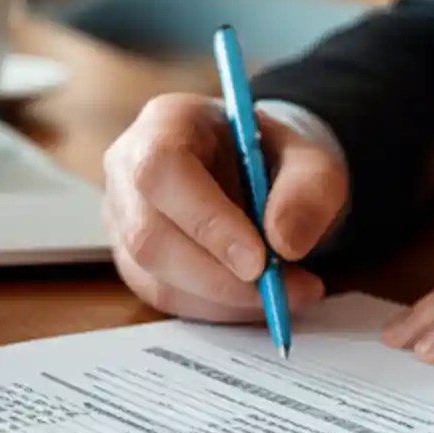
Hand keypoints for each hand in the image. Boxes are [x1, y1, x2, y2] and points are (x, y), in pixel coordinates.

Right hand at [102, 93, 346, 321]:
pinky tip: (256, 298)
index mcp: (165, 123)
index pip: (163, 170)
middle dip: (218, 275)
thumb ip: (309, 190)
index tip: (258, 260)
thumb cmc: (272, 159)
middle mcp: (128, 170)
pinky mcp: (133, 263)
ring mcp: (123, 221)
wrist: (253, 172)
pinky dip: (218, 309)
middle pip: (149, 235)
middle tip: (278, 289)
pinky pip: (166, 299)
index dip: (206, 220)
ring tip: (283, 293)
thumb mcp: (310, 159)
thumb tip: (286, 243)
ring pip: (155, 277)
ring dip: (224, 298)